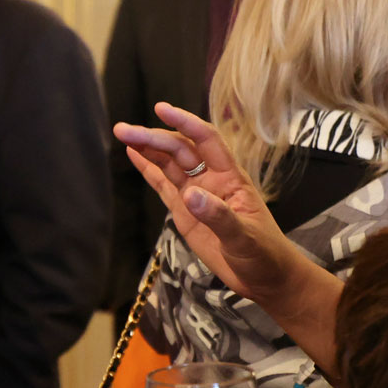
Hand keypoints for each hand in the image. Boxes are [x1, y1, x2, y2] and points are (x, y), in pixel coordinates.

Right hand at [113, 102, 303, 303]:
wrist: (265, 278)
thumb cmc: (264, 255)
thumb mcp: (244, 238)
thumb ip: (219, 216)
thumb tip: (190, 194)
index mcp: (231, 178)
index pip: (206, 140)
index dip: (185, 122)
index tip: (160, 109)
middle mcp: (211, 180)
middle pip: (180, 150)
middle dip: (153, 137)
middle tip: (123, 130)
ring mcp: (196, 195)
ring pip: (169, 164)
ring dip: (147, 148)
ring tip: (122, 133)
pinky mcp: (184, 212)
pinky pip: (163, 185)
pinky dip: (148, 170)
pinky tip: (133, 155)